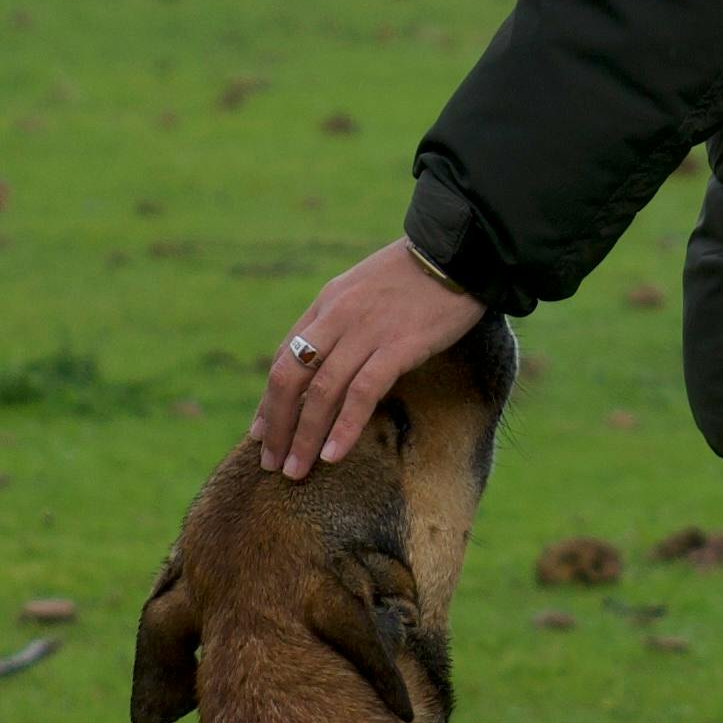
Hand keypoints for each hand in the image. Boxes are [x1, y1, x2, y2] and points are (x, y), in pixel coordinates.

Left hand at [250, 238, 488, 481]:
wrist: (461, 251)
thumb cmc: (418, 274)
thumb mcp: (366, 288)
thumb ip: (343, 320)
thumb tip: (328, 361)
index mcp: (327, 302)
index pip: (284, 357)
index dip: (269, 400)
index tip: (261, 433)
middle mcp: (338, 316)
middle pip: (291, 377)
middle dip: (277, 424)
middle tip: (271, 463)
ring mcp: (367, 330)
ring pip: (322, 390)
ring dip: (304, 435)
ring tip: (296, 471)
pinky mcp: (400, 345)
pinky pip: (362, 392)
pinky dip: (344, 426)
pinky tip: (333, 454)